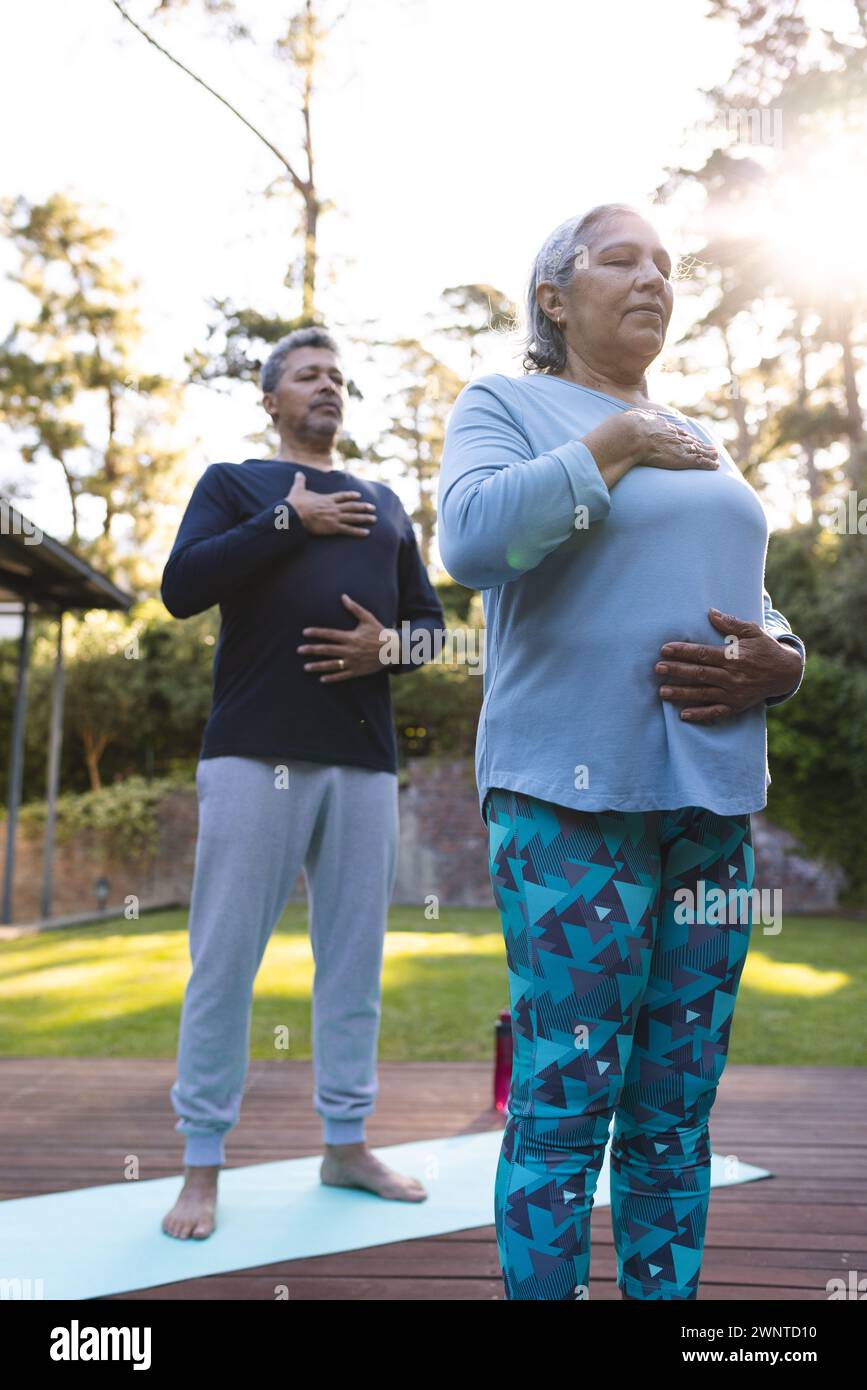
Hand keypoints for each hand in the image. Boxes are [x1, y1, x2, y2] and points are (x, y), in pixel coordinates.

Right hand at [286, 472, 376, 535]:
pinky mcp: (333, 527)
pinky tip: (366, 533)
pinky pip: (348, 530)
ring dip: (364, 518)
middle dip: (363, 507)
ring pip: (353, 517)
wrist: (295, 514)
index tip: (359, 495)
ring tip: (374, 519)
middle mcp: (334, 507)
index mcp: (327, 499)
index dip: (351, 496)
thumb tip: (298, 473)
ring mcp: (335, 517)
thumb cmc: (296, 503)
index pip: (342, 496)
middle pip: (352, 506)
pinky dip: (358, 532)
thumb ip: (300, 481)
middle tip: (373, 508)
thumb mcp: (298, 489)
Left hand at [297, 593, 394, 681]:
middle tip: (299, 650)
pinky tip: (322, 679)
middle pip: (327, 650)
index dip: (317, 633)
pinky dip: (332, 678)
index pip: (330, 634)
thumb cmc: (379, 632)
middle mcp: (350, 650)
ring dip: (318, 666)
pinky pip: (343, 675)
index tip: (304, 632)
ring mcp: (353, 662)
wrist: (393, 649)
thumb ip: (354, 608)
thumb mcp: (368, 618)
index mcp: (351, 637)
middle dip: (312, 650)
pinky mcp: (358, 671)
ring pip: (332, 665)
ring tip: (305, 667)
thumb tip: (343, 596)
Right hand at [581, 409, 717, 489]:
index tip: (685, 437)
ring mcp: (675, 445)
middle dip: (697, 443)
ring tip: (715, 457)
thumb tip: (608, 433)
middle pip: (686, 439)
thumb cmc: (619, 431)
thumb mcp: (620, 423)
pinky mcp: (679, 457)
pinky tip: (714, 465)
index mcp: (654, 425)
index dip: (679, 435)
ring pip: (695, 449)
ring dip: (706, 454)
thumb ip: (620, 427)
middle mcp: (668, 433)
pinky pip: (697, 460)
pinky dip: (707, 463)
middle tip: (707, 447)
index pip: (670, 431)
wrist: (626, 435)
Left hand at [655, 608, 804, 722]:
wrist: (786, 673)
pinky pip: (716, 712)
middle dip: (677, 671)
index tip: (665, 649)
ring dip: (682, 693)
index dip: (683, 652)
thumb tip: (710, 612)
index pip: (703, 654)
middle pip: (700, 673)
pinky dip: (700, 714)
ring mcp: (734, 693)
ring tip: (662, 691)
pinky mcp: (736, 706)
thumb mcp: (752, 631)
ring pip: (703, 693)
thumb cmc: (765, 648)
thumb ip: (731, 623)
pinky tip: (683, 714)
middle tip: (657, 668)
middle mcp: (732, 676)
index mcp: (734, 657)